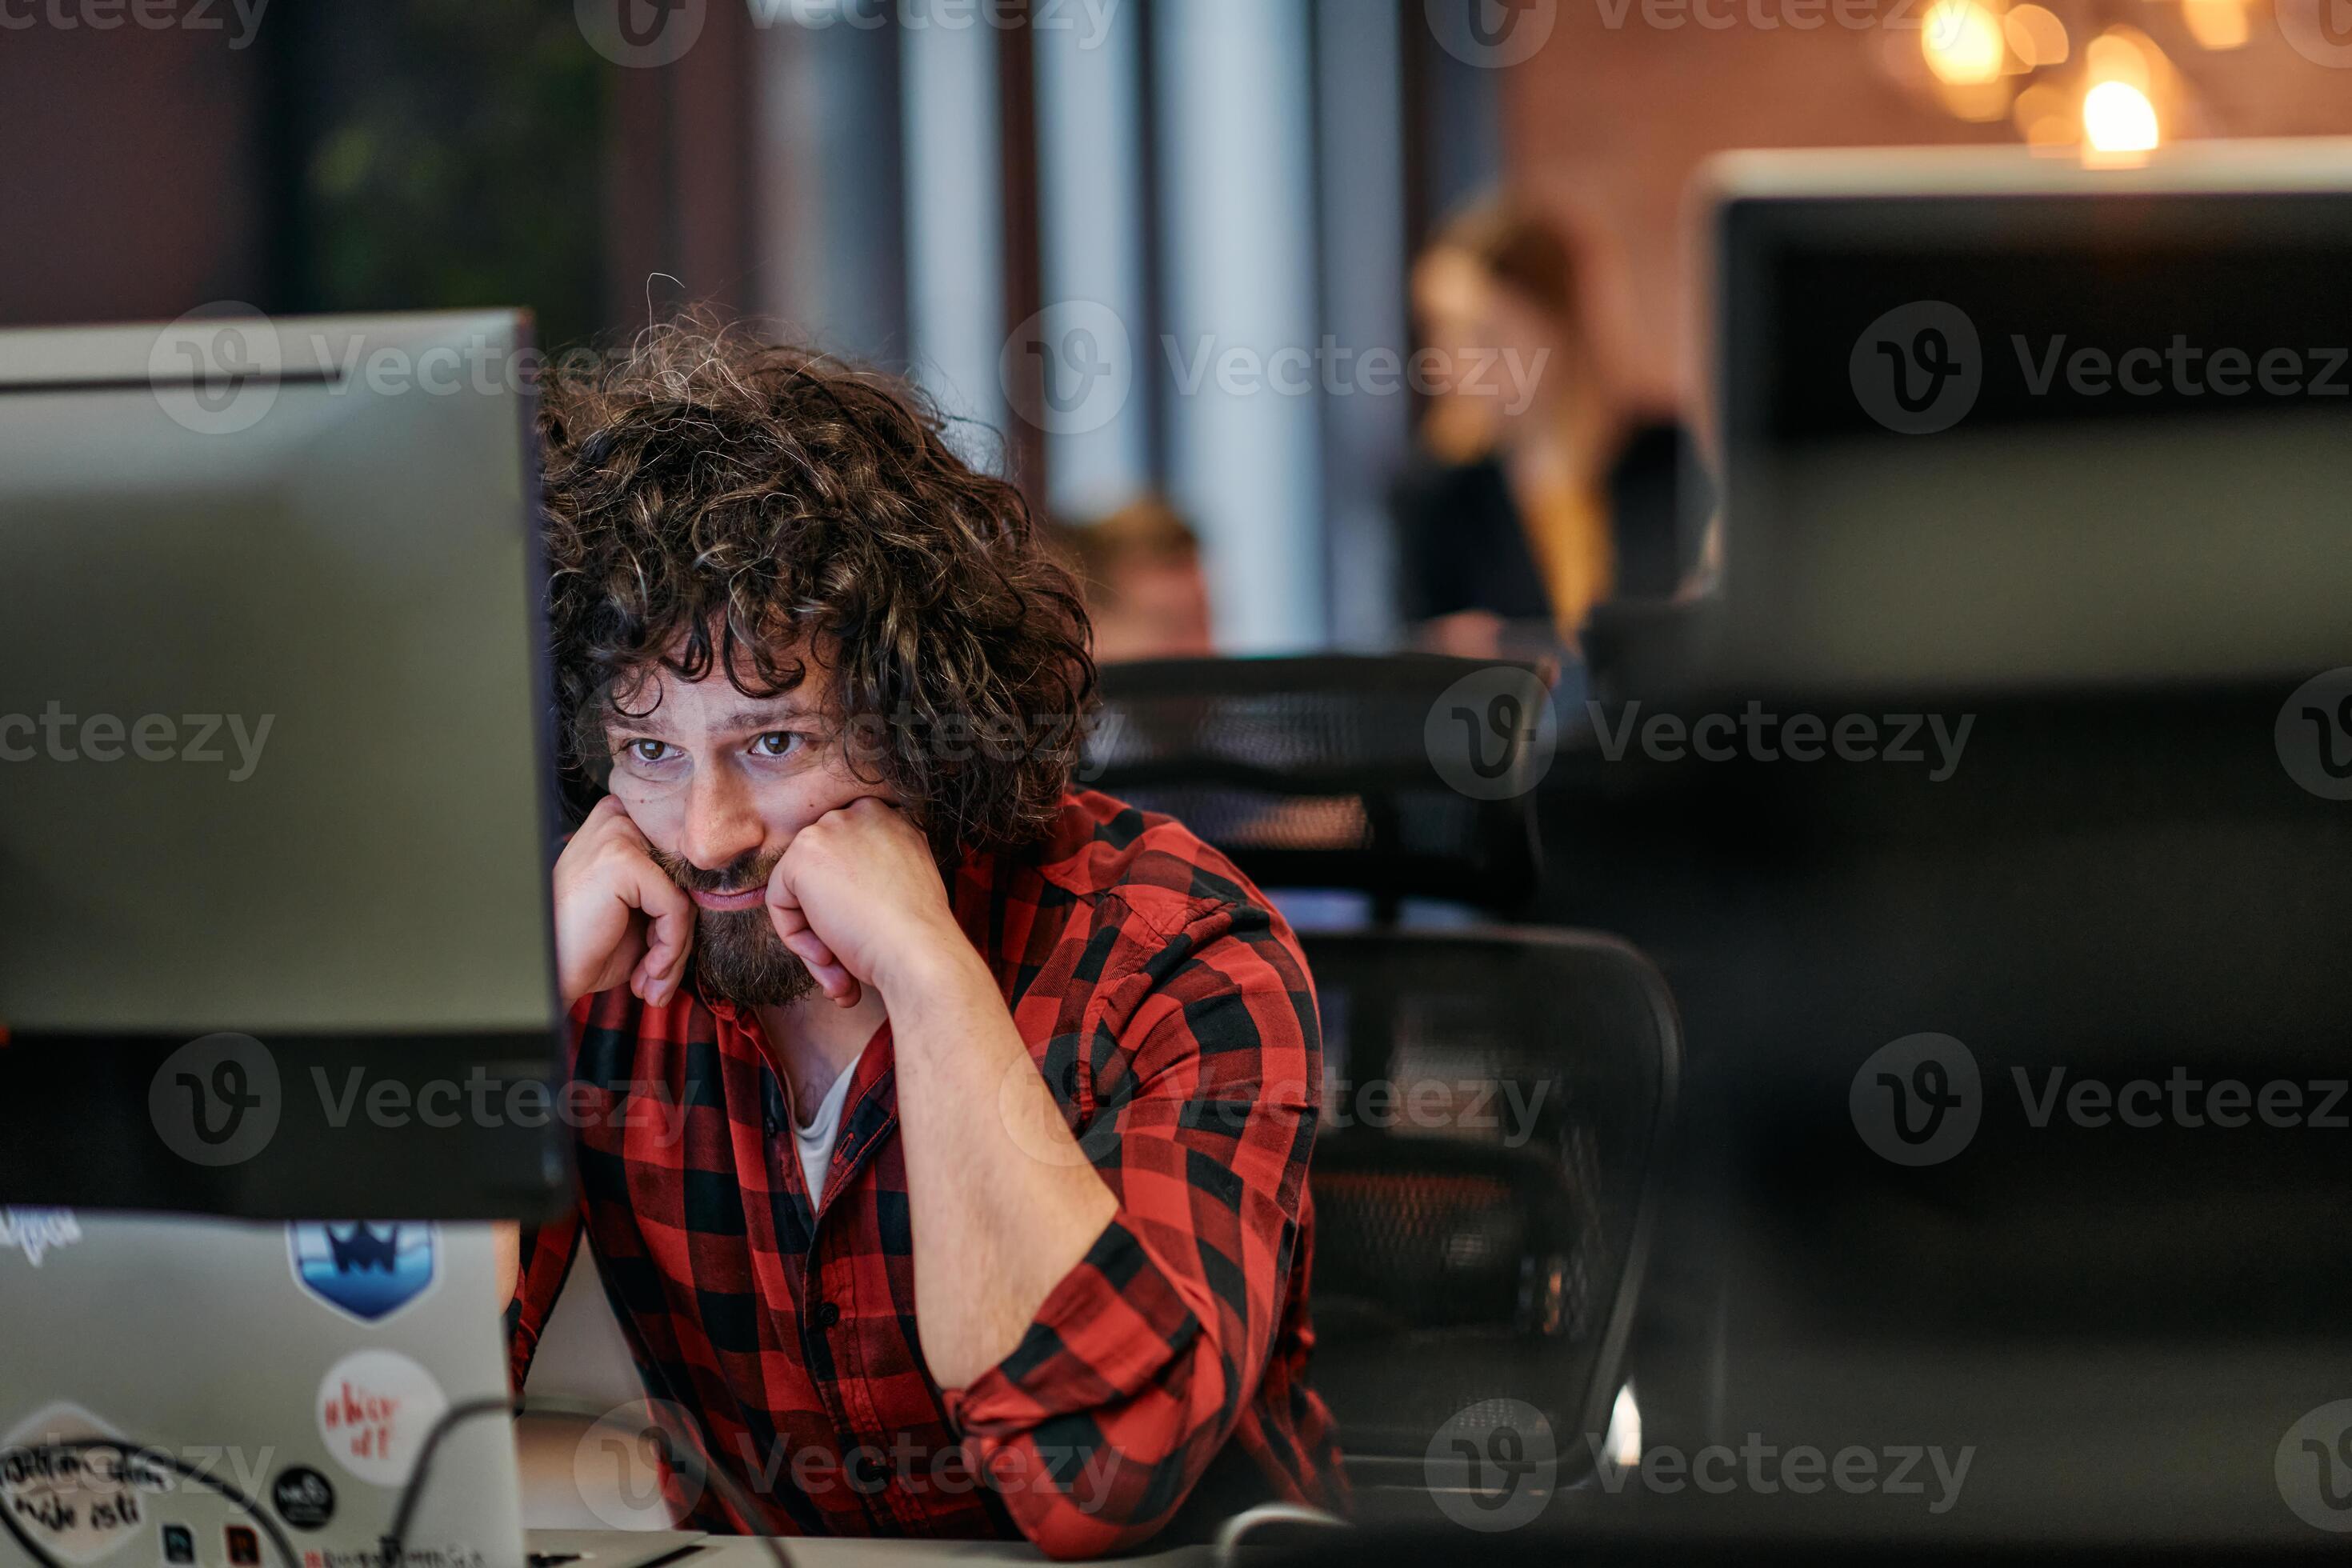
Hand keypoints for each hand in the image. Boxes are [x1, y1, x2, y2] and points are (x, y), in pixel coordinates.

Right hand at [552, 796, 695, 1008]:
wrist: (550, 972)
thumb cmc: (587, 947)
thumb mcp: (638, 913)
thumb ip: (672, 893)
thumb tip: (717, 896)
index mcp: (621, 824)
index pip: (681, 865)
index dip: (679, 916)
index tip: (665, 956)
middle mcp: (618, 820)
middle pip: (684, 880)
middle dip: (678, 936)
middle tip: (657, 976)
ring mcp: (618, 835)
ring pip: (684, 896)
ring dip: (675, 951)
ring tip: (650, 981)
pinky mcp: (622, 860)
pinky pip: (676, 908)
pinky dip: (670, 948)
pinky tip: (645, 971)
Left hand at [764, 798, 966, 1009]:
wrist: (917, 950)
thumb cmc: (917, 932)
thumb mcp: (906, 881)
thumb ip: (876, 871)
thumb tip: (842, 892)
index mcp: (891, 817)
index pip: (847, 855)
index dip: (848, 899)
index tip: (862, 931)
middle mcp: (860, 813)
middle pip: (822, 869)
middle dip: (828, 917)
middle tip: (845, 958)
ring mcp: (829, 830)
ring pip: (800, 887)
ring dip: (814, 933)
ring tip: (840, 968)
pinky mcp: (802, 855)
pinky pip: (779, 902)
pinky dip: (795, 936)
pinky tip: (828, 956)